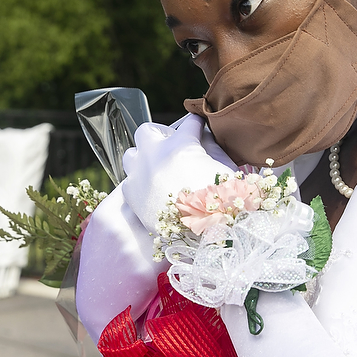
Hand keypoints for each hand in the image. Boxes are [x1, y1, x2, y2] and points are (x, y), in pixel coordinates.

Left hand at [120, 116, 236, 229]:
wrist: (205, 233)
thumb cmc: (222, 200)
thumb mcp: (226, 168)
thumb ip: (214, 148)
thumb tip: (204, 138)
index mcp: (182, 145)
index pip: (190, 122)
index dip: (198, 126)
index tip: (199, 130)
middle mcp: (155, 154)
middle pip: (148, 130)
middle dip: (160, 135)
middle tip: (172, 148)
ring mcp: (139, 173)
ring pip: (132, 154)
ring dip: (144, 158)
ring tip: (157, 170)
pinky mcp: (131, 194)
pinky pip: (130, 180)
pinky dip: (140, 183)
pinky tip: (153, 191)